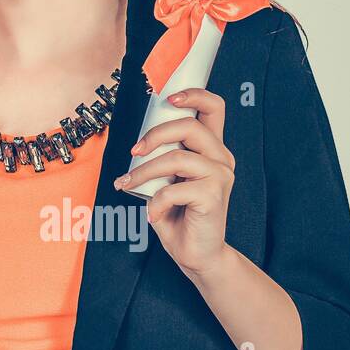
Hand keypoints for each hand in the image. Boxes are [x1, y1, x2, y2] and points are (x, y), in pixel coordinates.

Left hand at [115, 88, 234, 278]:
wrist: (196, 254)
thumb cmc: (179, 214)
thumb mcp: (166, 179)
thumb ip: (162, 156)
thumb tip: (139, 142)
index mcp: (211, 149)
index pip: (214, 108)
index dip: (194, 95)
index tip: (168, 99)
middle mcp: (221, 158)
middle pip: (190, 126)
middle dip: (155, 135)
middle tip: (134, 151)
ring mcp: (220, 176)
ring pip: (177, 158)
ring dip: (144, 172)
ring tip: (128, 185)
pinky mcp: (214, 196)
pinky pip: (174, 189)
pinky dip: (155, 202)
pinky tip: (152, 213)